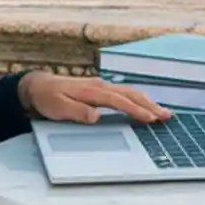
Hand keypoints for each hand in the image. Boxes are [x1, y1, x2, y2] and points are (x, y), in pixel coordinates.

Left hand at [17, 71, 171, 124]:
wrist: (38, 86)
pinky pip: (124, 93)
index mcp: (92, 91)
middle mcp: (100, 86)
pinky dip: (138, 99)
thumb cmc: (48, 99)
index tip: (150, 118)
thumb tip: (97, 116)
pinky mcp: (101, 89)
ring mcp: (102, 86)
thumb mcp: (58, 108)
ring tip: (162, 112)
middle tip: (166, 116)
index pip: (119, 101)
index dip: (135, 110)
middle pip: (130, 94)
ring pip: (130, 92)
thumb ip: (78, 112)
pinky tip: (145, 105)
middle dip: (150, 105)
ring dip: (147, 101)